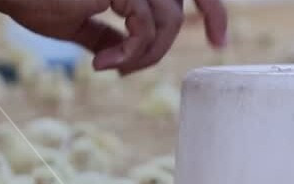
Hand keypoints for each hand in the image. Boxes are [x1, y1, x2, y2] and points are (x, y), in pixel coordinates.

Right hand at [0, 0, 226, 74]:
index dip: (207, 6)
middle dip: (210, 14)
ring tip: (110, 67)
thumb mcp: (75, 21)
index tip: (217, 37)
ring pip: (166, 20)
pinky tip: (103, 65)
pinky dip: (131, 53)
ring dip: (145, 55)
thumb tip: (121, 57)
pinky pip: (144, 27)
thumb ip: (104, 34)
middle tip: (219, 43)